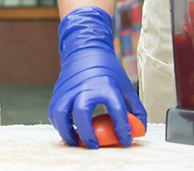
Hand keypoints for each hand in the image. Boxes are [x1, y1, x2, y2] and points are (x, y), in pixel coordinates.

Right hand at [48, 7, 146, 148]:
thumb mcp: (125, 85)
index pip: (116, 111)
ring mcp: (69, 89)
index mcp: (106, 85)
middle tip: (93, 145)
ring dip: (67, 132)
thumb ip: (134, 108)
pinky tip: (68, 131)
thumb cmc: (106, 68)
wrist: (85, 49)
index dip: (123, 130)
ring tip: (76, 142)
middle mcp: (85, 87)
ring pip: (61, 114)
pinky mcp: (58, 91)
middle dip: (87, 134)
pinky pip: (54, 112)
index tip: (125, 140)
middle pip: (82, 113)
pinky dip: (59, 125)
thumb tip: (139, 128)